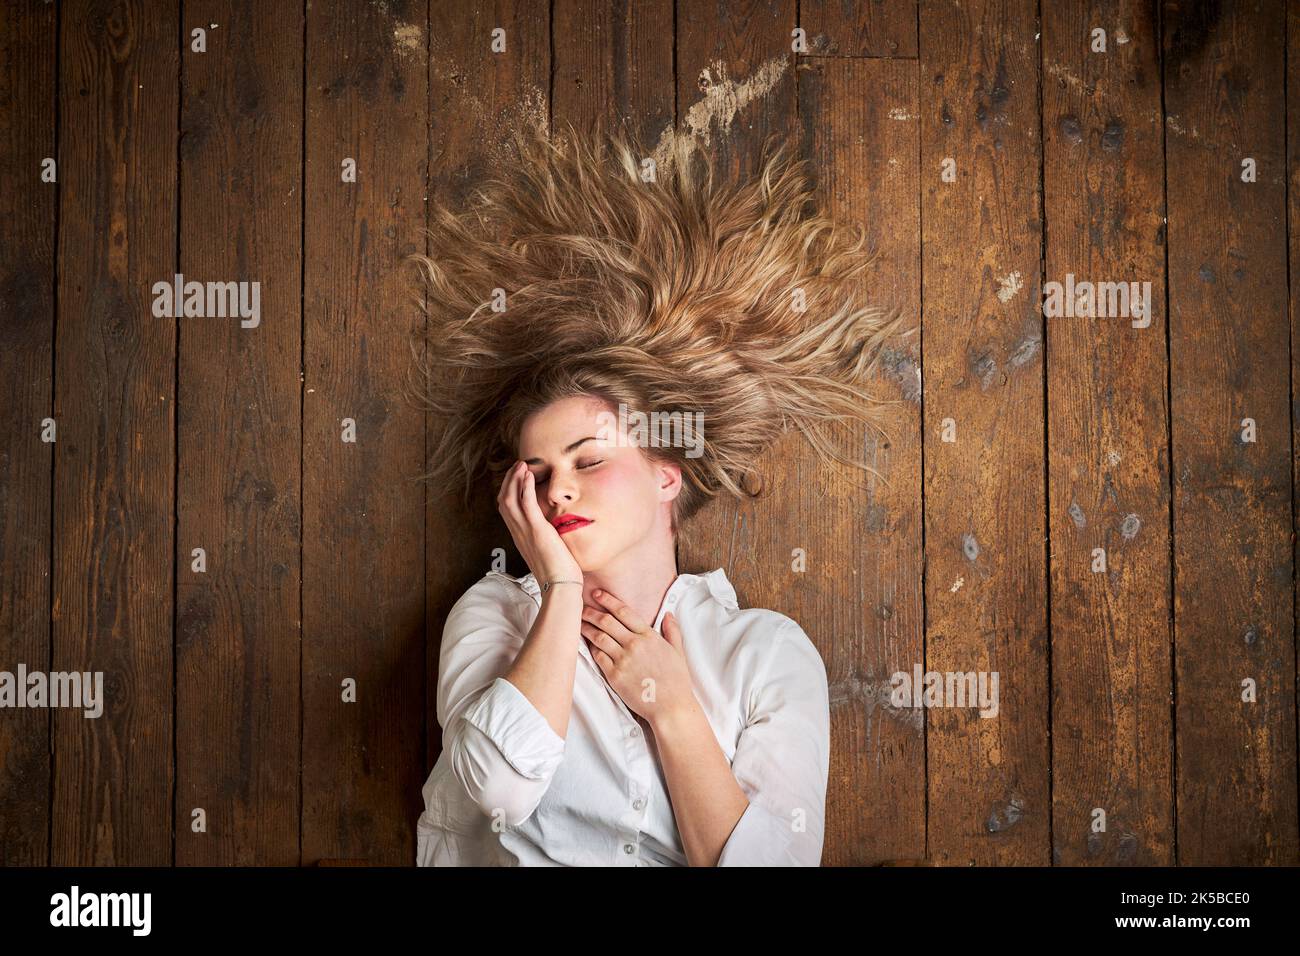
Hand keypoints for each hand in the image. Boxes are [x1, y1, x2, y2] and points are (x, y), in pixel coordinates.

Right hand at [497, 460, 582, 584]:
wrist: (560, 587)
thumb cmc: (559, 573)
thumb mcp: (548, 552)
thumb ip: (546, 539)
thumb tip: (554, 533)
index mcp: (520, 537)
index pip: (507, 509)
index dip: (509, 491)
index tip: (517, 477)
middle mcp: (518, 533)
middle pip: (504, 501)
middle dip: (509, 480)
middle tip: (517, 465)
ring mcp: (525, 532)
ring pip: (510, 499)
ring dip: (515, 479)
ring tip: (521, 464)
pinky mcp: (537, 531)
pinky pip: (526, 504)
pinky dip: (525, 487)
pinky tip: (529, 475)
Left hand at [580, 589, 697, 724]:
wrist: (670, 707)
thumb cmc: (677, 682)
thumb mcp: (678, 652)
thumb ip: (672, 631)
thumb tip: (669, 615)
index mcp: (649, 636)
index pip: (624, 612)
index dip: (608, 601)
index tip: (597, 594)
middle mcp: (634, 645)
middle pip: (607, 622)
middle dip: (591, 611)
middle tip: (581, 606)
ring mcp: (623, 660)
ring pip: (599, 637)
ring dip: (586, 627)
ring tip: (578, 622)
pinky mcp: (614, 676)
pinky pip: (598, 657)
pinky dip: (591, 648)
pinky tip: (586, 643)